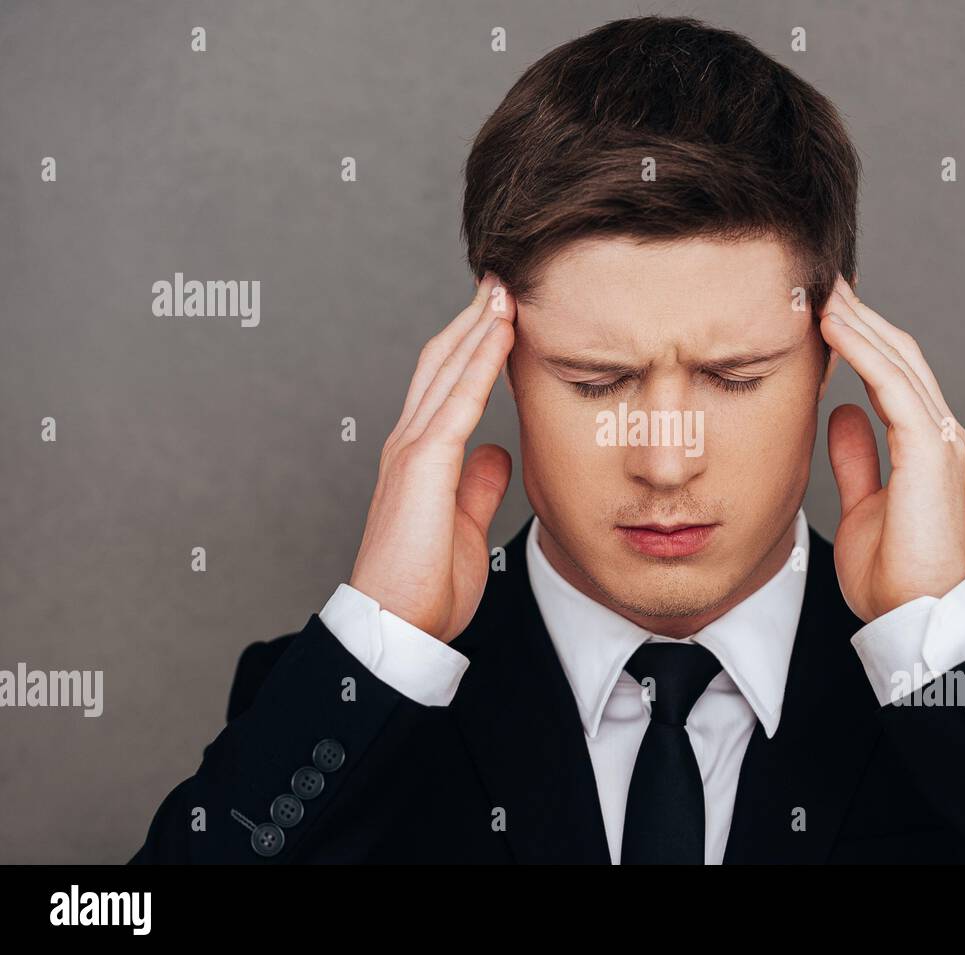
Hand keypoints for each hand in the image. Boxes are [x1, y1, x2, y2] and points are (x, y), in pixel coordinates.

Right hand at [348, 273, 515, 641]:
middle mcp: (410, 441)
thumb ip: (478, 484)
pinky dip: (480, 360)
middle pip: (442, 361)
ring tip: (505, 288)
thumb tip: (497, 452)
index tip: (500, 313)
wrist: (395, 624)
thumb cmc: (424, 584)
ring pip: (448, 368)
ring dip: (478, 324)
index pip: (446, 383)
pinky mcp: (423, 464)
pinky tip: (502, 332)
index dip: (472, 344)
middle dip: (473, 318)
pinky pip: (458, 399)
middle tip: (501, 280)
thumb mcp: (464, 523)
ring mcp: (413, 449)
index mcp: (420, 455)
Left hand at [818, 274, 964, 620]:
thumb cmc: (893, 570)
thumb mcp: (863, 501)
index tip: (825, 309)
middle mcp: (937, 433)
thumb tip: (842, 414)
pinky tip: (835, 326)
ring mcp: (938, 439)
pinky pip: (895, 387)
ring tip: (823, 290)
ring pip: (898, 360)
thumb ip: (857, 456)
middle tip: (823, 281)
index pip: (891, 373)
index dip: (861, 337)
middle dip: (860, 315)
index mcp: (923, 444)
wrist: (914, 613)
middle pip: (898, 354)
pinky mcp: (930, 452)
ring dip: (859, 321)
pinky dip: (864, 351)